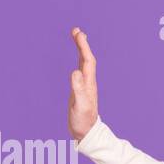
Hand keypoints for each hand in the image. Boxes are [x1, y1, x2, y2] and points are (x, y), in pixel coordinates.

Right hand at [67, 26, 98, 141]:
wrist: (86, 133)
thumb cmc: (82, 121)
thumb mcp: (79, 105)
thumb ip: (77, 89)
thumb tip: (75, 72)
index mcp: (88, 84)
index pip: (87, 61)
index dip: (83, 47)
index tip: (79, 34)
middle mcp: (88, 82)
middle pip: (87, 59)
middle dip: (82, 44)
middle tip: (76, 30)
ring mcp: (84, 86)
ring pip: (84, 64)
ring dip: (81, 50)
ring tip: (77, 38)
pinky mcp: (80, 90)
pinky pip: (80, 71)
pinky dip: (78, 61)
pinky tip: (77, 59)